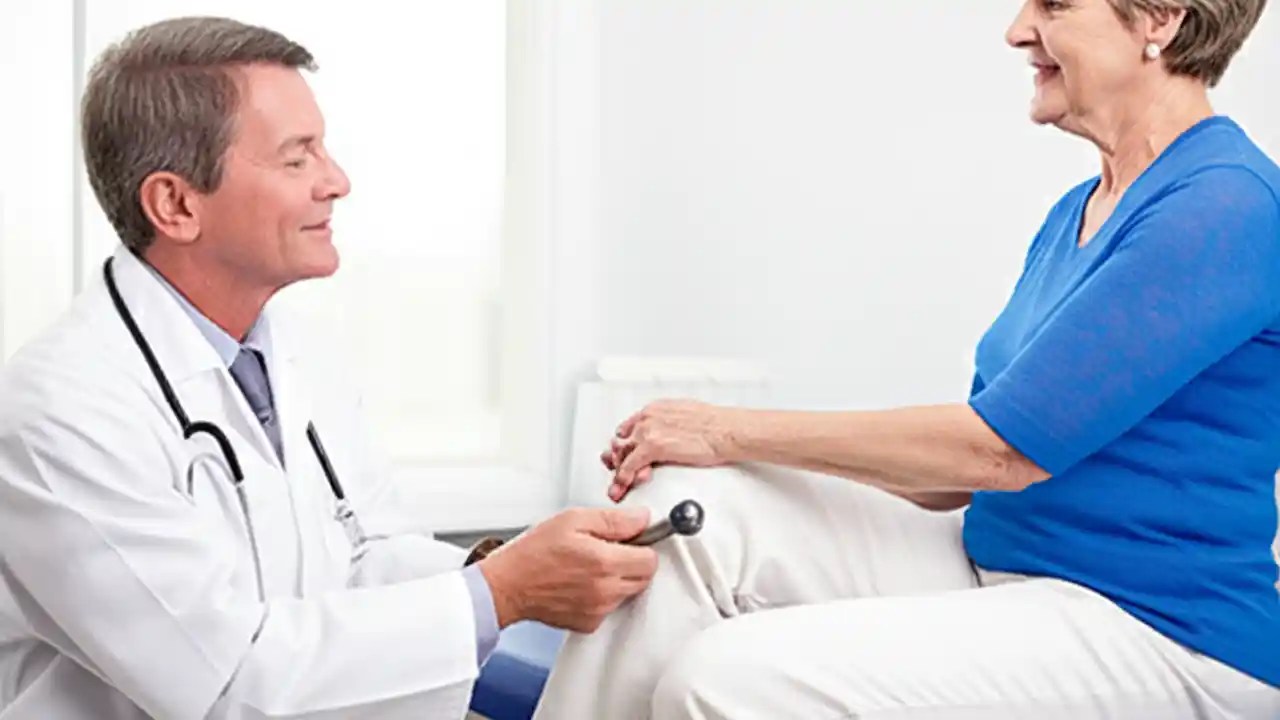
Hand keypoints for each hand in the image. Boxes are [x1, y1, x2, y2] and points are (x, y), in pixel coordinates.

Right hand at [476, 507, 658, 632]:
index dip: (642, 545)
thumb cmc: (533, 552)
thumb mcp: (573, 520)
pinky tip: (581, 583)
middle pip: (644, 578)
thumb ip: (614, 520)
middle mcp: (605, 590)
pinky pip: (609, 607)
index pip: (651, 560)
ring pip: (627, 592)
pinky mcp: (589, 623)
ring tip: (588, 566)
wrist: (507, 586)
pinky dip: (602, 596)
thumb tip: (642, 519)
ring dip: (617, 579)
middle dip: (632, 562)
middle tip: (607, 551)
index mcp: (605, 562)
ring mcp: (598, 610)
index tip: (630, 540)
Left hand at [601, 399, 736, 501]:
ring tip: (618, 487)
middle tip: (620, 474)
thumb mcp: (686, 415)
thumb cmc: (716, 425)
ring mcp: (648, 431)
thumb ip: (670, 423)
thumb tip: (670, 433)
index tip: (626, 454)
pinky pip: (629, 466)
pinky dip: (623, 479)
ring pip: (622, 455)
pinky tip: (622, 488)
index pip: (629, 428)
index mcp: (656, 409)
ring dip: (619, 473)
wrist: (726, 430)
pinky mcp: (653, 447)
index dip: (626, 444)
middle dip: (619, 460)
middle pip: (622, 442)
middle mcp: (648, 417)